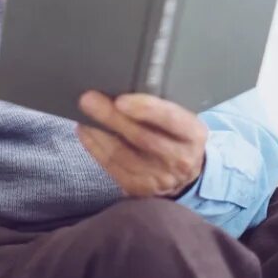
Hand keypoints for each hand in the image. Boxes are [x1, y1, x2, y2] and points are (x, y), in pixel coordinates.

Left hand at [76, 91, 207, 197]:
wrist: (185, 174)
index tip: (121, 100)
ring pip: (122, 154)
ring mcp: (160, 178)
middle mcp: (180, 159)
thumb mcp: (181, 120)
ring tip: (83, 115)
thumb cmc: (177, 135)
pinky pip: (113, 167)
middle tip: (89, 100)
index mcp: (193, 134)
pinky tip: (86, 132)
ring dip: (98, 133)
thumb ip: (160, 107)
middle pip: (142, 137)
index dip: (145, 109)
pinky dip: (96, 148)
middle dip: (112, 117)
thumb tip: (123, 88)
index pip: (170, 119)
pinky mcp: (140, 189)